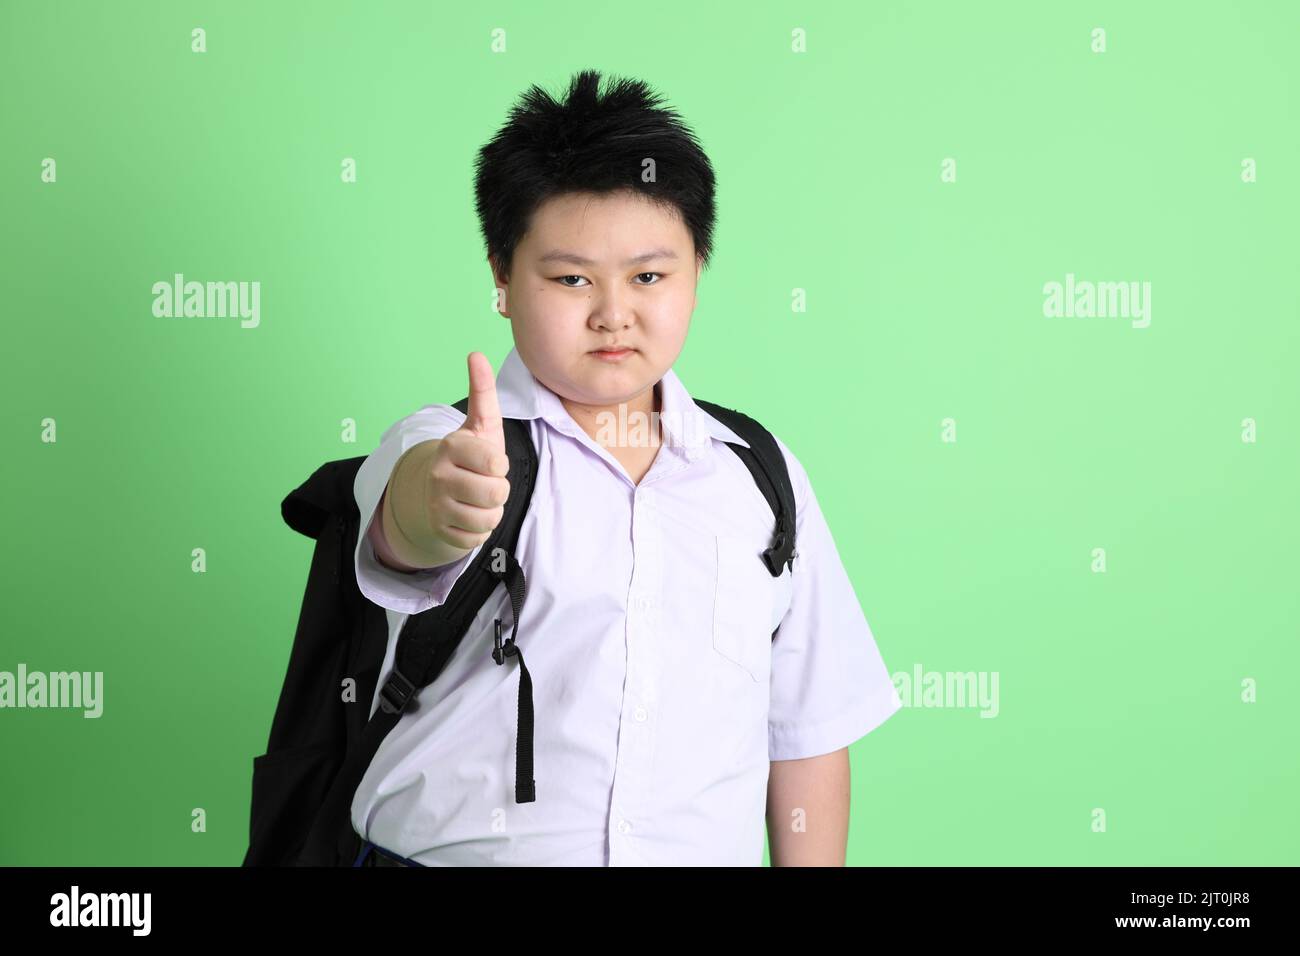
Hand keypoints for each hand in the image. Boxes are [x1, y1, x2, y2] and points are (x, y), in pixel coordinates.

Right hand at [422, 351, 511, 550]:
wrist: (436, 491)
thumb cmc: (470, 455)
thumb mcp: (481, 424)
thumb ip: (482, 391)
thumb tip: (476, 354)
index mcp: (452, 446)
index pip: (495, 463)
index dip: (500, 465)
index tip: (488, 460)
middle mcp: (439, 475)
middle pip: (495, 493)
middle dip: (499, 490)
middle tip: (485, 482)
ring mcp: (437, 504)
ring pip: (488, 518)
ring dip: (491, 511)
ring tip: (479, 498)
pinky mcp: (440, 530)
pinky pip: (476, 537)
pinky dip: (479, 530)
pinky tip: (468, 515)